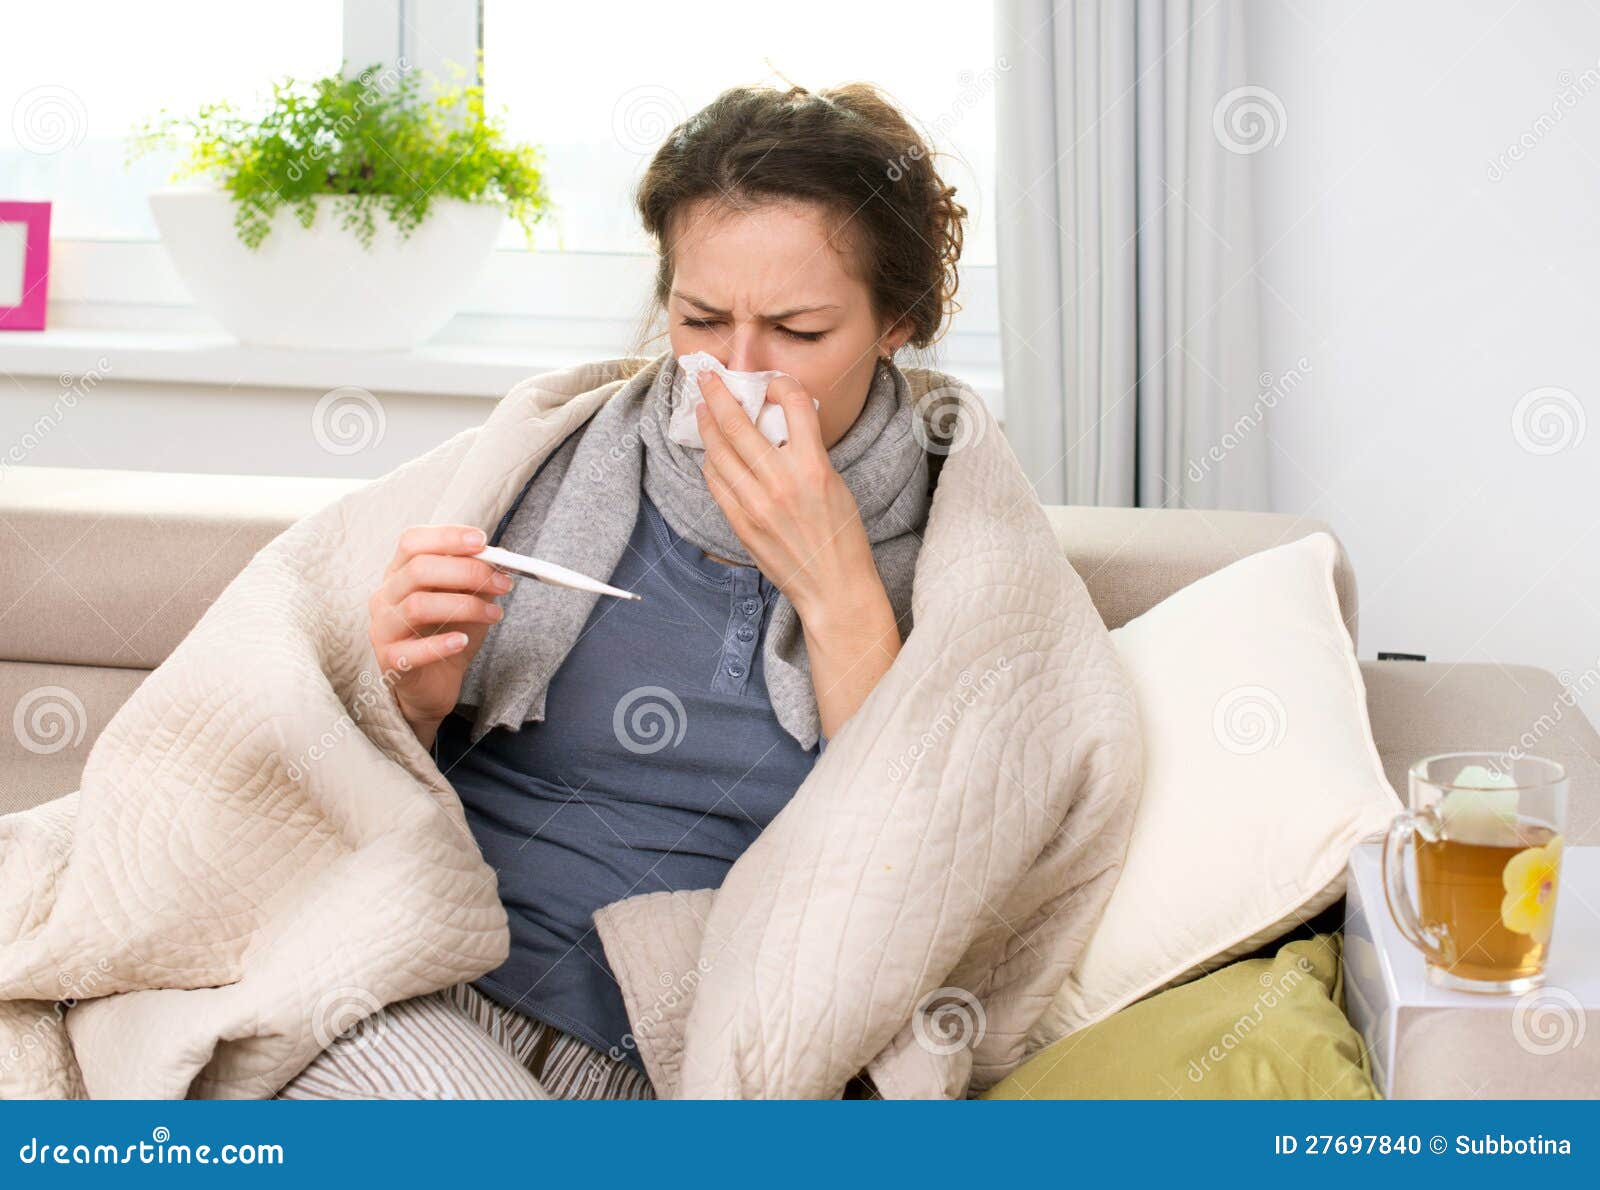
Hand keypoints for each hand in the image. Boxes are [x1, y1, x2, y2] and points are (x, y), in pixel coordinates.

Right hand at [367, 524, 513, 746]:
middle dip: (468, 571)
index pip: (413, 541)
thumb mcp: (466, 599)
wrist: (435, 683)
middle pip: (419, 569)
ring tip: (495, 615)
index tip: (482, 541)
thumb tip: (502, 556)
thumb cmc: (449, 633)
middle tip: (503, 583)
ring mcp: (383, 628)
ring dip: (465, 606)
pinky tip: (463, 641)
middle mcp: (385, 596)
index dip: (447, 537)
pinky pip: (413, 650)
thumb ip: (476, 578)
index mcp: (400, 573)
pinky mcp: (389, 660)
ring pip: (418, 606)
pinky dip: (442, 644)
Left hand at [693, 370, 882, 626]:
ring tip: (703, 410)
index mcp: (814, 466)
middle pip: (738, 423)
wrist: (833, 587)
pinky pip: (716, 483)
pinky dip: (712, 463)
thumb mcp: (835, 484)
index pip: (793, 404)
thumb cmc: (841, 536)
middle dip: (717, 394)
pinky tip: (712, 454)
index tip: (770, 382)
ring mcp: (756, 504)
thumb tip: (779, 425)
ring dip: (707, 425)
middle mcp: (782, 482)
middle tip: (706, 377)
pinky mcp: (741, 524)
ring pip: (719, 451)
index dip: (779, 384)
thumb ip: (807, 453)